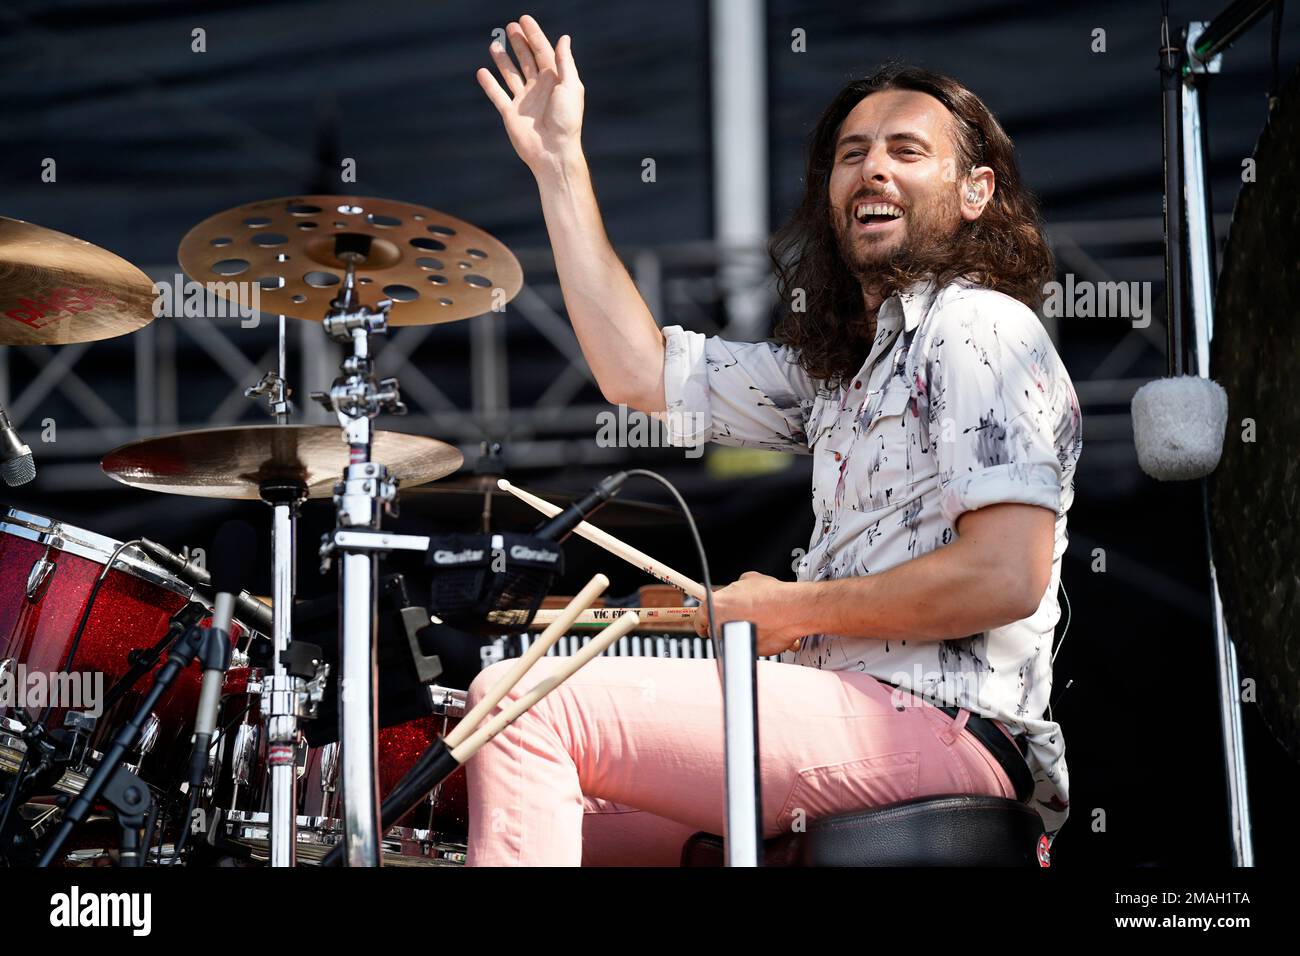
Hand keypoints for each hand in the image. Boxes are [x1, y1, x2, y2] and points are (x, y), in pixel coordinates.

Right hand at [476, 15, 584, 177]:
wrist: (554, 152)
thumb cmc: (566, 121)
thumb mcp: (571, 87)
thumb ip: (565, 63)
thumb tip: (563, 38)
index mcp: (555, 80)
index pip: (543, 51)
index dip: (534, 35)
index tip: (524, 19)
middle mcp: (539, 88)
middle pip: (527, 60)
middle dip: (519, 43)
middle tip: (511, 27)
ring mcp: (524, 101)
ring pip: (511, 74)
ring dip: (503, 59)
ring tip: (494, 44)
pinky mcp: (511, 114)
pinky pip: (497, 95)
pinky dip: (489, 84)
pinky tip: (482, 72)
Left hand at [691, 571, 806, 656]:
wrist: (789, 610)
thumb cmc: (770, 596)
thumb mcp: (748, 579)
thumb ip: (736, 586)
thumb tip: (738, 588)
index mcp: (714, 606)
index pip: (699, 618)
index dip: (703, 620)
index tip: (705, 623)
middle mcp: (720, 626)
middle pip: (716, 629)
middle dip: (726, 625)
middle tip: (740, 617)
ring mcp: (733, 641)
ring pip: (732, 639)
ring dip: (740, 633)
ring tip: (756, 622)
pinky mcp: (747, 652)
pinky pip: (747, 647)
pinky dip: (754, 640)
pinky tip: (764, 630)